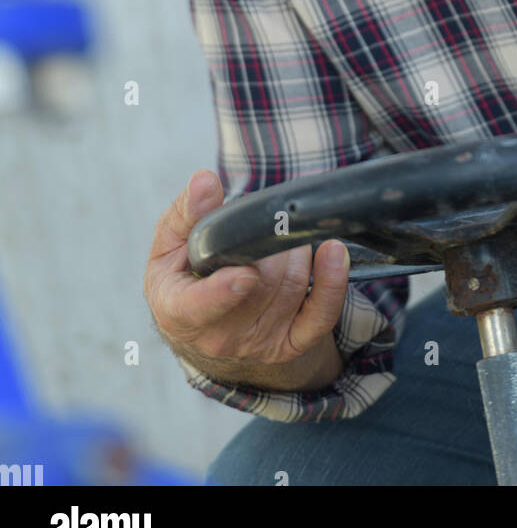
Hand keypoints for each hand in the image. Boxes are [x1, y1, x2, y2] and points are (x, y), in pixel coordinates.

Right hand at [144, 169, 349, 382]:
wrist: (203, 317)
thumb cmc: (183, 272)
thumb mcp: (171, 242)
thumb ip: (187, 211)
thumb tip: (204, 182)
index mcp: (178, 310)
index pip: (201, 307)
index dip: (224, 292)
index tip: (247, 273)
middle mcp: (218, 336)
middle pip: (261, 284)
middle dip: (271, 242)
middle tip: (268, 223)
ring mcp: (256, 343)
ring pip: (292, 288)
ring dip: (297, 250)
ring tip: (283, 237)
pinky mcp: (289, 344)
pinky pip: (321, 318)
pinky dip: (332, 283)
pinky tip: (333, 253)